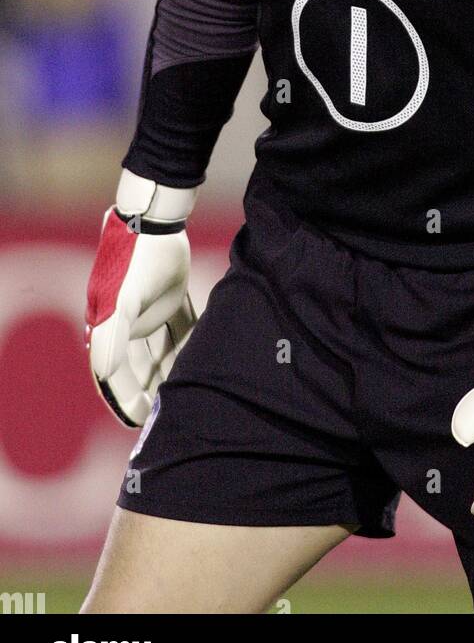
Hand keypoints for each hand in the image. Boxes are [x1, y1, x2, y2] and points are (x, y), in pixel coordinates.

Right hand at [85, 169, 198, 426]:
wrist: (154, 222)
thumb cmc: (133, 262)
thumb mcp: (119, 302)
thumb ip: (110, 339)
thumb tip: (101, 374)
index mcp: (110, 327)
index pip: (114, 373)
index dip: (124, 397)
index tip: (139, 420)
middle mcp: (128, 321)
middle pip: (138, 366)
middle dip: (149, 389)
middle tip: (167, 412)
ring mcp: (150, 309)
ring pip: (161, 349)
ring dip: (170, 369)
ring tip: (188, 391)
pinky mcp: (171, 296)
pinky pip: (181, 328)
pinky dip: (187, 344)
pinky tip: (202, 359)